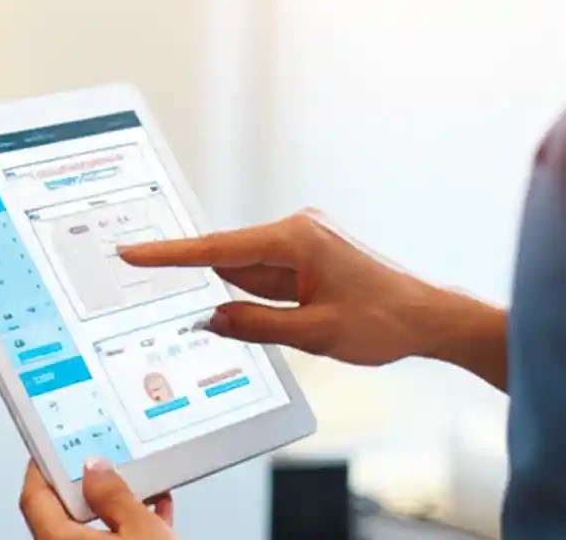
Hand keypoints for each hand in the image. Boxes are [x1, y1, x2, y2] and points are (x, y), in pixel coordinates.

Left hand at [19, 459, 175, 539]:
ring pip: (89, 536)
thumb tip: (95, 469)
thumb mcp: (141, 530)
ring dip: (111, 510)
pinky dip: (126, 532)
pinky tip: (155, 516)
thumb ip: (115, 495)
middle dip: (86, 488)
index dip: (42, 468)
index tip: (53, 448)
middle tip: (101, 463)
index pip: (33, 497)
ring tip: (139, 488)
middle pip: (62, 515)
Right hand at [119, 208, 442, 365]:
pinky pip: (268, 277)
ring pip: (249, 271)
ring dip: (244, 296)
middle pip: (231, 259)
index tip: (134, 252)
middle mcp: (297, 230)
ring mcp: (303, 243)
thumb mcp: (315, 334)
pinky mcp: (309, 258)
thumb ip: (254, 325)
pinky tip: (269, 317)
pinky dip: (258, 297)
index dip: (170, 254)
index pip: (217, 247)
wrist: (431, 318)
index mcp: (296, 238)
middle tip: (184, 297)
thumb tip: (210, 319)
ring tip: (277, 318)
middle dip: (210, 285)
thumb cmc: (385, 321)